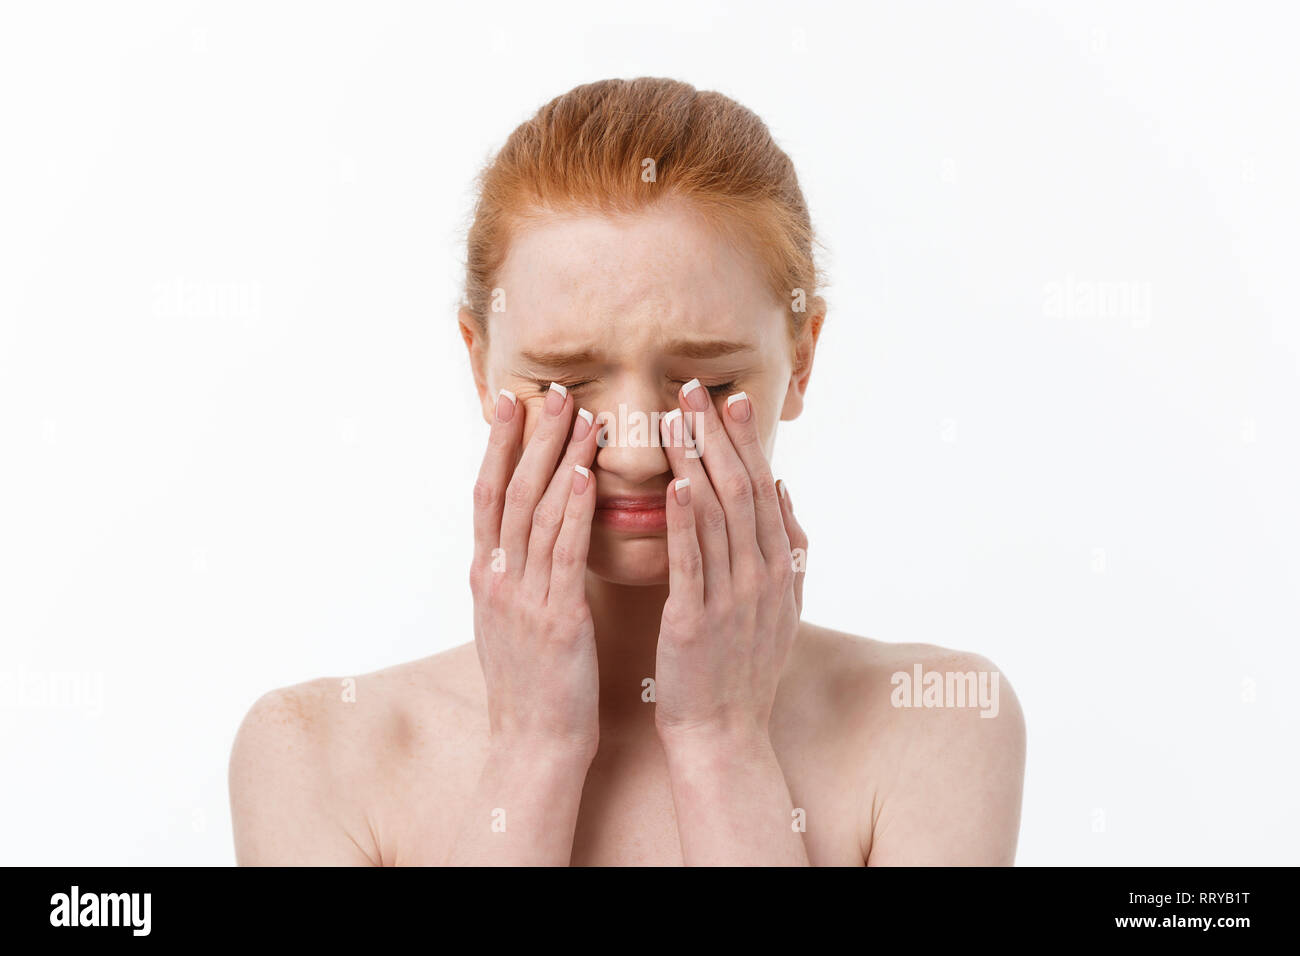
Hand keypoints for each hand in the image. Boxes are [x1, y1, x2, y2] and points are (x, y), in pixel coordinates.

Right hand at [468, 383, 602, 755]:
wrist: (533, 745)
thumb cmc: (535, 684)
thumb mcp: (515, 620)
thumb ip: (519, 574)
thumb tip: (527, 536)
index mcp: (487, 576)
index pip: (488, 494)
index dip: (497, 444)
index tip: (510, 400)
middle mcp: (496, 578)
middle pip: (509, 490)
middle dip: (529, 436)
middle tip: (549, 388)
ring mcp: (521, 597)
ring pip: (536, 512)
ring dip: (558, 458)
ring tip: (578, 414)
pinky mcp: (554, 619)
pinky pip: (563, 553)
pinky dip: (572, 509)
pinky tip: (586, 474)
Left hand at [653, 380, 807, 747]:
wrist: (724, 733)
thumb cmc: (742, 667)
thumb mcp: (781, 605)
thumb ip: (786, 547)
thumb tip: (781, 488)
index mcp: (780, 568)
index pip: (763, 488)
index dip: (745, 440)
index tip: (728, 397)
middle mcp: (762, 576)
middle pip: (742, 489)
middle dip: (717, 434)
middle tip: (693, 388)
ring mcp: (732, 598)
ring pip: (717, 515)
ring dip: (696, 461)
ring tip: (674, 419)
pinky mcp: (695, 621)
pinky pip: (691, 561)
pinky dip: (685, 520)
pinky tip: (673, 484)